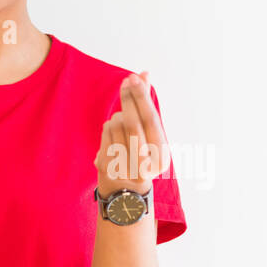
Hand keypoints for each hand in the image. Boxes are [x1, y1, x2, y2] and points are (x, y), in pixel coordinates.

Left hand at [95, 70, 169, 195]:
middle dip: (129, 98)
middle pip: (132, 122)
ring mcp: (124, 167)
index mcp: (161, 157)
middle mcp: (145, 165)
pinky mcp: (107, 167)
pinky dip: (109, 126)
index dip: (142, 97)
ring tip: (123, 122)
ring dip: (118, 115)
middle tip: (126, 80)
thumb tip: (144, 73)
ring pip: (116, 123)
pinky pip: (105, 132)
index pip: (150, 120)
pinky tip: (114, 132)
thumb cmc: (142, 154)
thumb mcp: (150, 134)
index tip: (135, 78)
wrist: (127, 192)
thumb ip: (147, 105)